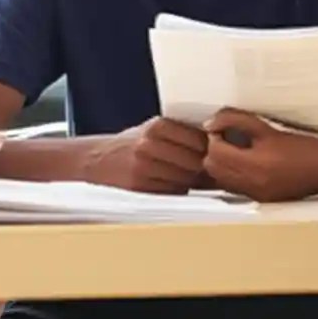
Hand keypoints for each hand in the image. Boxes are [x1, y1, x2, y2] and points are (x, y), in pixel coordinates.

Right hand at [89, 116, 207, 193]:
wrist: (96, 161)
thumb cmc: (131, 146)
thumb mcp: (152, 131)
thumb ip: (181, 135)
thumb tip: (221, 146)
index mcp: (157, 126)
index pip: (201, 140)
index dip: (211, 150)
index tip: (214, 154)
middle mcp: (150, 145)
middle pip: (196, 162)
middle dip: (204, 168)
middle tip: (205, 170)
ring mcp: (144, 168)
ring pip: (187, 180)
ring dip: (193, 181)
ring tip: (186, 177)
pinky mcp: (140, 187)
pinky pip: (173, 192)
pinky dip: (177, 190)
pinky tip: (170, 184)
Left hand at [202, 109, 317, 201]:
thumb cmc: (302, 146)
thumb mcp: (267, 127)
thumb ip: (235, 120)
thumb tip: (210, 124)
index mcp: (255, 164)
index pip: (215, 151)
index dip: (215, 136)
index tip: (224, 128)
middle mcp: (251, 183)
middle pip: (212, 166)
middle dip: (215, 150)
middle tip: (228, 138)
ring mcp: (254, 195)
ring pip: (218, 179)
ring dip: (220, 163)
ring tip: (235, 151)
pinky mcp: (259, 200)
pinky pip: (231, 187)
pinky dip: (230, 174)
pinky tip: (244, 164)